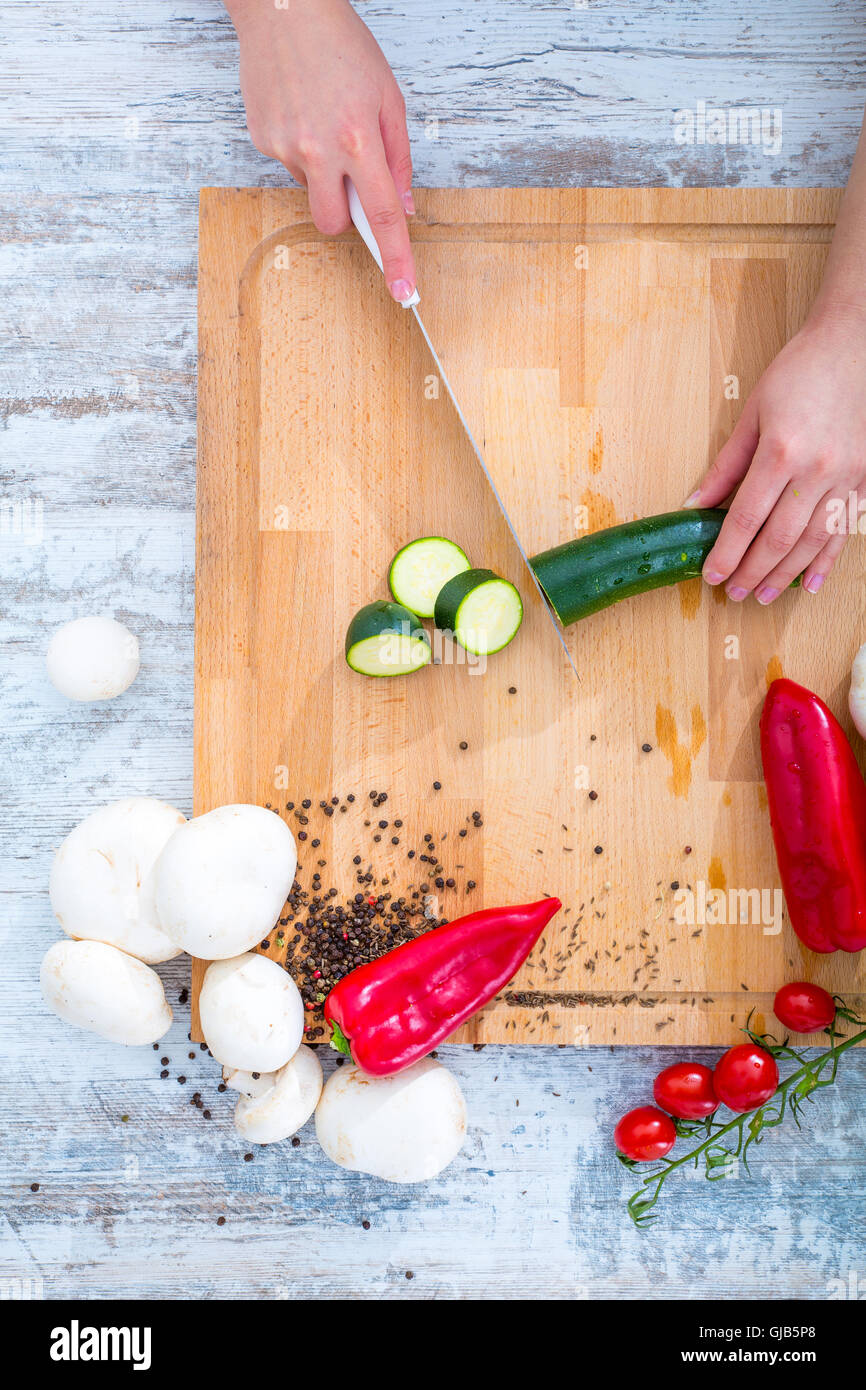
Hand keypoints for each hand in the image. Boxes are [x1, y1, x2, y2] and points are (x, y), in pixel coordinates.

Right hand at [228, 0, 414, 299]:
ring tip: (323, 122)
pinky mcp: (262, 139)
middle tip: (350, 177)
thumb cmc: (340, 45)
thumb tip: (404, 206)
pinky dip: (300, 147)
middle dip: (344, 213)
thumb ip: (399, 157)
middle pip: (333, 223)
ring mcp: (286, 146)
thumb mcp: (388, 97)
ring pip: (311, 190)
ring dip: (322, 171)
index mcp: (359, 138)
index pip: (383, 215)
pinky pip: (289, 165)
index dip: (396, 259)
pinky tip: (302, 112)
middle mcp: (319, 148)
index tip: (404, 292)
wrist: (285, 7)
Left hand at [687, 304, 865, 601]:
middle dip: (752, 572)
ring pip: (812, 542)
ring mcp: (848, 477)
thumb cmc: (802, 370)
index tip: (711, 574)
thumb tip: (697, 503)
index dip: (727, 553)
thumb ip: (726, 464)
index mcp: (782, 451)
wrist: (857, 344)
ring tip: (762, 595)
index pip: (746, 519)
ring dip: (784, 575)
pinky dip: (826, 562)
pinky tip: (808, 583)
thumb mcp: (753, 412)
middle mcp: (818, 470)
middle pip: (779, 538)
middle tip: (733, 593)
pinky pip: (845, 530)